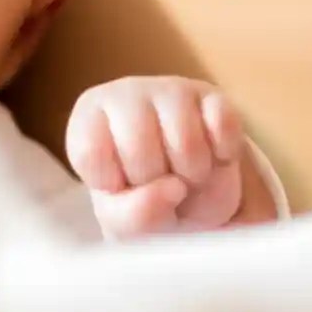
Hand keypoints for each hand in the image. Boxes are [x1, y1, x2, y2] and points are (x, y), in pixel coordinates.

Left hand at [66, 76, 249, 239]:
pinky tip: (212, 157)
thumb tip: (171, 190)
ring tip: (185, 174)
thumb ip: (133, 215)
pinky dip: (223, 157)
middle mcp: (125, 94)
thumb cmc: (142, 199)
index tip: (120, 185)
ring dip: (193, 175)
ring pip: (185, 142)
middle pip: (138, 149)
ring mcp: (172, 90)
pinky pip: (223, 127)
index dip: (112, 183)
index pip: (91, 154)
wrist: (192, 195)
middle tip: (160, 183)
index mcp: (89, 117)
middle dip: (156, 182)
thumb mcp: (123, 221)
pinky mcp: (214, 97)